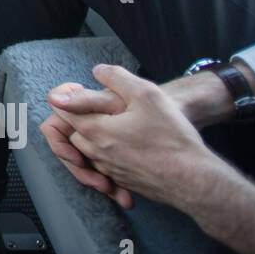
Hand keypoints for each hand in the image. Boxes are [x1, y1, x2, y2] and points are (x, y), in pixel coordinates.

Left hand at [49, 64, 225, 209]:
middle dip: (79, 116)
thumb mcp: (146, 94)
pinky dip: (109, 154)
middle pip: (72, 130)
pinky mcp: (122, 181)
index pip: (61, 110)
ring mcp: (107, 170)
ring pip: (87, 149)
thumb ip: (116, 78)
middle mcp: (94, 152)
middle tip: (98, 105)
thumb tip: (97, 71)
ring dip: (94, 136)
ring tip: (116, 125)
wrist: (194, 179)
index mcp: (94, 129)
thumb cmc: (171, 136)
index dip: (68, 95)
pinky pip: (105, 166)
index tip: (81, 88)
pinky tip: (130, 146)